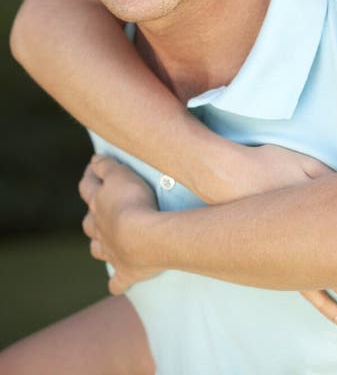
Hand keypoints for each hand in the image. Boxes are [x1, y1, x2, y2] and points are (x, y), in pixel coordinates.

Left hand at [79, 154, 160, 293]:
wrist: (144, 237)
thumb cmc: (134, 201)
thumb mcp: (120, 174)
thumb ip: (106, 166)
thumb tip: (94, 159)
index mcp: (98, 205)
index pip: (87, 187)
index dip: (89, 177)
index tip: (92, 169)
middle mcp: (100, 230)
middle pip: (89, 223)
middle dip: (92, 217)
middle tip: (98, 211)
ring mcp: (111, 252)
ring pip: (99, 249)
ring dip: (101, 246)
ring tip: (107, 243)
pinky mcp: (125, 271)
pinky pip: (118, 281)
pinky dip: (118, 282)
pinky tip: (119, 283)